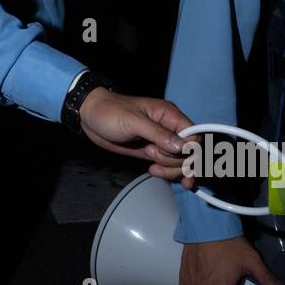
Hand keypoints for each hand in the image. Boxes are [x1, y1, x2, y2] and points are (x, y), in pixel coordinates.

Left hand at [78, 89, 198, 189]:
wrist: (90, 117)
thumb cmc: (109, 112)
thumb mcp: (133, 121)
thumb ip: (158, 133)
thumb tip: (183, 147)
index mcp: (169, 115)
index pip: (194, 135)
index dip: (190, 151)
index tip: (177, 158)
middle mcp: (169, 128)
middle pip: (190, 153)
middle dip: (175, 161)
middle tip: (153, 155)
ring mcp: (161, 142)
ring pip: (180, 162)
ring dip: (170, 168)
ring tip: (151, 163)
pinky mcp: (153, 152)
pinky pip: (168, 166)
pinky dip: (165, 172)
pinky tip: (154, 170)